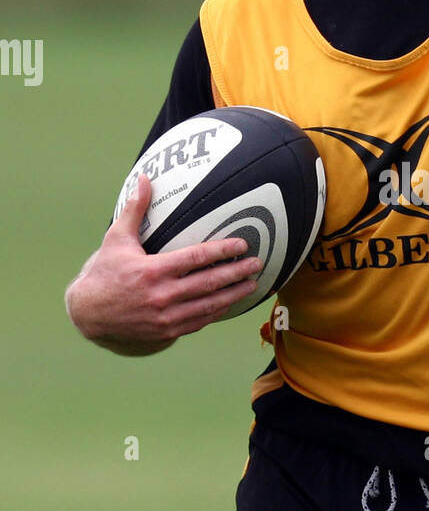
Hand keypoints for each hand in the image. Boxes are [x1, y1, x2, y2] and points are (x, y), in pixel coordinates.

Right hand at [65, 173, 263, 354]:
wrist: (88, 314)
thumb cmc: (104, 272)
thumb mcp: (116, 239)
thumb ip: (134, 210)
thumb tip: (144, 178)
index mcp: (152, 271)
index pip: (196, 258)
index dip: (222, 251)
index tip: (242, 245)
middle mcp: (162, 296)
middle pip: (209, 283)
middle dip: (237, 273)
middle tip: (257, 263)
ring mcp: (166, 317)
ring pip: (209, 305)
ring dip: (234, 294)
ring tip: (252, 284)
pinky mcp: (167, 332)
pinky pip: (199, 321)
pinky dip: (217, 311)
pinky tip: (230, 302)